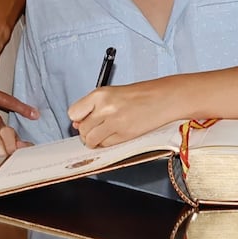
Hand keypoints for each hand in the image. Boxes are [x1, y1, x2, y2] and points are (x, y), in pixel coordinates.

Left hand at [69, 77, 183, 147]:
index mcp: (100, 94)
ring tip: (106, 132)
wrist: (164, 98)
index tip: (83, 120)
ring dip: (95, 140)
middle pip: (82, 129)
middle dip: (88, 131)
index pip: (73, 112)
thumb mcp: (113, 94)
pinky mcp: (124, 134)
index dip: (78, 119)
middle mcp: (104, 108)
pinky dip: (107, 143)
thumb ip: (94, 107)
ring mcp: (114, 122)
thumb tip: (77, 122)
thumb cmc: (142, 94)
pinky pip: (106, 145)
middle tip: (98, 127)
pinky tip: (116, 134)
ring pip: (91, 140)